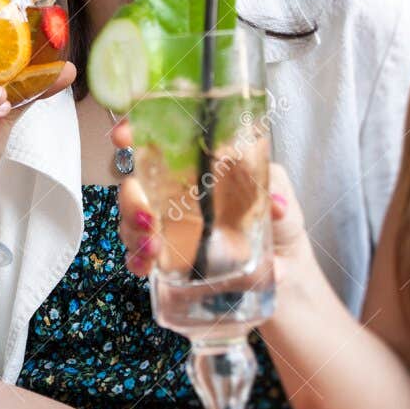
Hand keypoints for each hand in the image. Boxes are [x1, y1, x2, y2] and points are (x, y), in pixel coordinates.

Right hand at [114, 120, 311, 279]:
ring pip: (131, 220)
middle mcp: (176, 192)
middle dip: (131, 198)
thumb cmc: (277, 223)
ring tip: (153, 247)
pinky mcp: (168, 260)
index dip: (134, 133)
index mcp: (198, 166)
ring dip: (133, 231)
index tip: (123, 136)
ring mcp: (168, 226)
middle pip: (135, 183)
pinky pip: (139, 256)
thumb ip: (276, 194)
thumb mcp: (281, 199)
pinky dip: (137, 259)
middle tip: (147, 216)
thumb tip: (273, 203)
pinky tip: (146, 265)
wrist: (286, 275)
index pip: (159, 141)